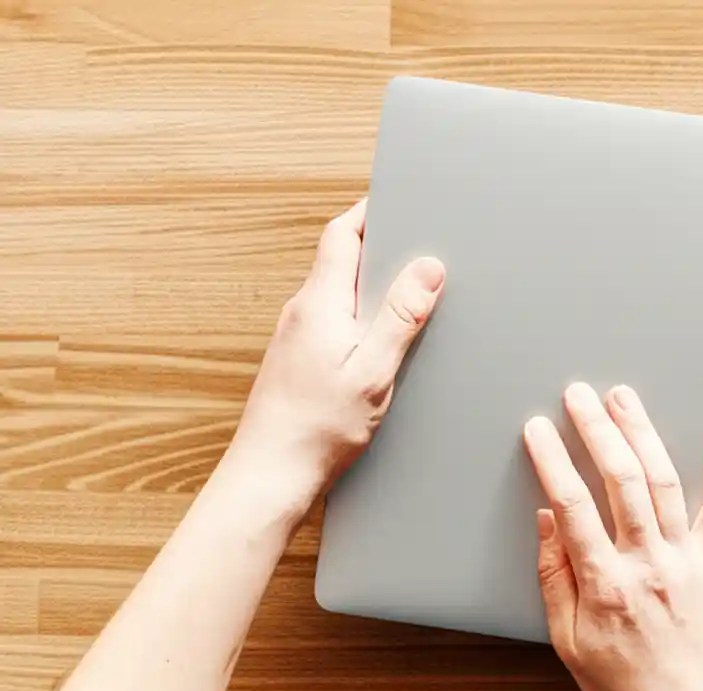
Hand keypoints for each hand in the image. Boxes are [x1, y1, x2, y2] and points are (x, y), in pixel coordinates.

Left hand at [223, 198, 445, 516]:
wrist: (269, 476)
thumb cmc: (316, 430)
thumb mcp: (373, 370)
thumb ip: (400, 316)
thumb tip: (428, 267)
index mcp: (319, 303)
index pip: (342, 234)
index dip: (370, 210)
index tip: (401, 198)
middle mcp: (302, 312)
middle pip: (342, 258)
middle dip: (381, 245)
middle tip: (420, 242)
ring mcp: (297, 336)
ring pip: (339, 291)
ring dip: (373, 284)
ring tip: (411, 292)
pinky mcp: (299, 361)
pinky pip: (335, 320)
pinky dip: (362, 316)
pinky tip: (384, 341)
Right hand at [523, 383, 702, 690]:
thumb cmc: (628, 685)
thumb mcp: (569, 644)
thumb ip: (555, 579)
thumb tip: (547, 522)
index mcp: (608, 585)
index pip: (573, 506)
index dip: (552, 460)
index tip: (537, 429)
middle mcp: (650, 563)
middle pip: (620, 480)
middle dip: (596, 429)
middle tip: (578, 395)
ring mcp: (688, 559)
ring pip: (664, 481)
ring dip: (642, 433)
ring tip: (623, 397)